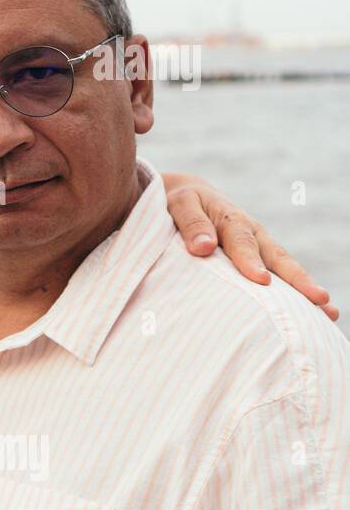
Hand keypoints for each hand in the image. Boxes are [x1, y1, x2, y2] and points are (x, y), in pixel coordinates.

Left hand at [165, 175, 337, 321]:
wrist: (189, 195)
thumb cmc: (181, 202)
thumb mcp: (181, 205)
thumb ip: (191, 223)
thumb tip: (203, 247)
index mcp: (232, 220)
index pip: (242, 243)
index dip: (251, 261)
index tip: (261, 280)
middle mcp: (253, 234)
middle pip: (278, 258)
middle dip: (298, 281)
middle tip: (318, 299)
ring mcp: (260, 247)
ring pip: (285, 269)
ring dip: (306, 290)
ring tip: (329, 312)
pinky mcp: (260, 258)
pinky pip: (279, 276)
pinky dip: (295, 294)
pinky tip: (314, 315)